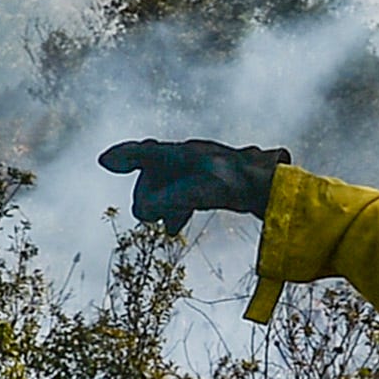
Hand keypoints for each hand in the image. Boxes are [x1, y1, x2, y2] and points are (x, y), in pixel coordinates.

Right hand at [96, 138, 287, 234]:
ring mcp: (201, 168)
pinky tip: (174, 225)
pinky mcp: (212, 181)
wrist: (274, 187)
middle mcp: (191, 156)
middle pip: (155, 174)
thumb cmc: (239, 185)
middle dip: (148, 195)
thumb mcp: (199, 193)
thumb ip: (168, 200)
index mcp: (186, 153)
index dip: (125, 155)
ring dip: (162, 204)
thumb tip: (143, 209)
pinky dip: (175, 207)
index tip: (105, 161)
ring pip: (169, 185)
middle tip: (148, 218)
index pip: (148, 152)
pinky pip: (183, 193)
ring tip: (164, 226)